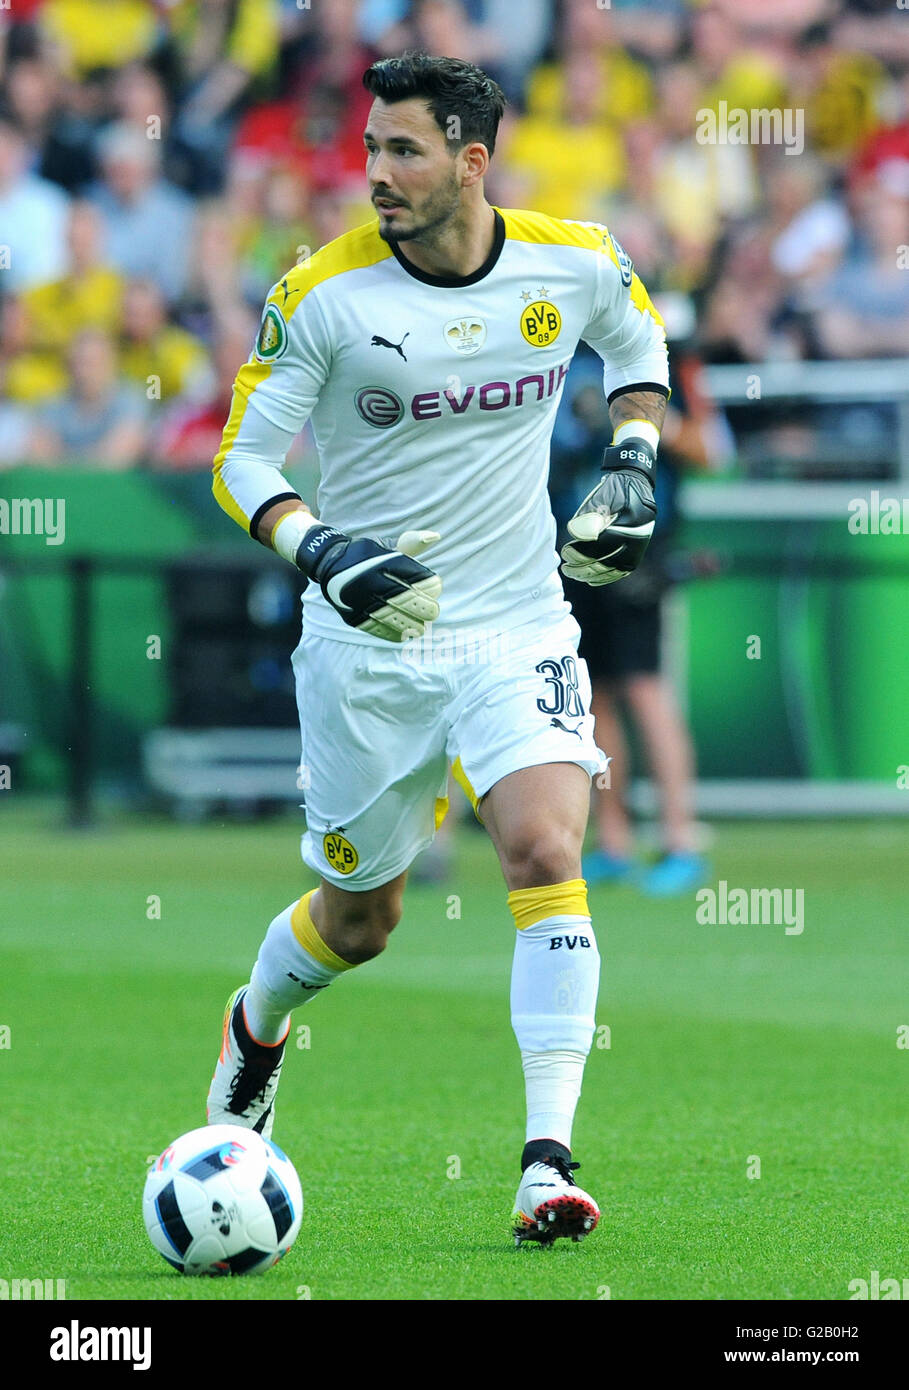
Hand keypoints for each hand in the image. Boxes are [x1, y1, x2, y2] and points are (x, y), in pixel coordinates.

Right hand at [295, 524, 441, 640]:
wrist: (328, 562)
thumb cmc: (366, 554)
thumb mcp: (386, 545)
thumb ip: (411, 543)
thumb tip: (435, 536)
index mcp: (381, 560)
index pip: (412, 575)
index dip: (428, 584)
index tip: (436, 588)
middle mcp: (370, 579)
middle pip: (403, 597)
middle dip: (422, 606)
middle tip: (433, 611)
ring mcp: (360, 599)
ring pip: (391, 615)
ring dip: (410, 623)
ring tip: (421, 626)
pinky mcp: (352, 614)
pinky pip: (375, 627)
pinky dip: (391, 633)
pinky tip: (404, 635)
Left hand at [560, 439, 656, 585]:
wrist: (637, 485)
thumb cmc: (614, 490)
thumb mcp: (600, 498)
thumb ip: (588, 517)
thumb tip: (575, 535)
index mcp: (628, 521)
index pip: (601, 544)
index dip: (581, 552)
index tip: (565, 552)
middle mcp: (636, 536)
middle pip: (606, 560)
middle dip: (582, 566)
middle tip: (566, 567)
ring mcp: (639, 546)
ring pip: (613, 569)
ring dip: (591, 575)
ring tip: (574, 574)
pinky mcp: (637, 552)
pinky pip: (622, 571)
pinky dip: (606, 577)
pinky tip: (590, 579)